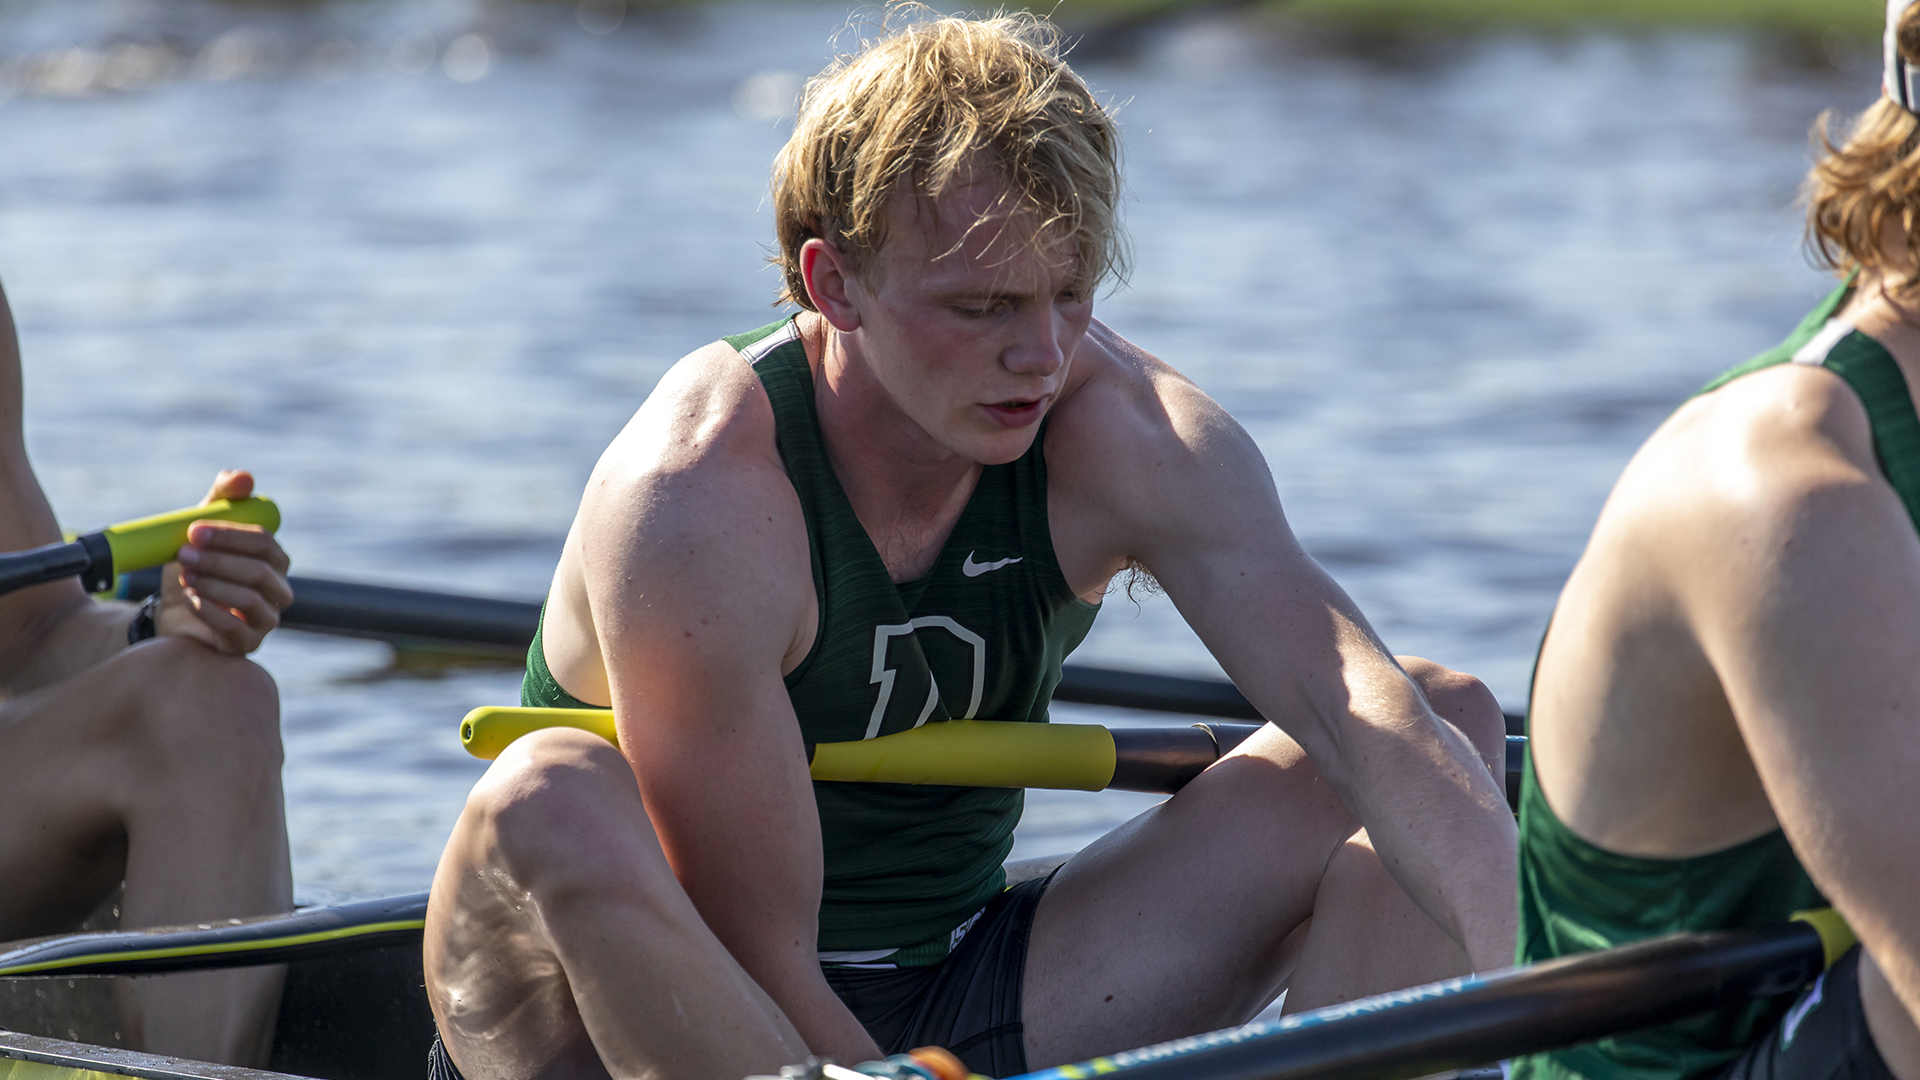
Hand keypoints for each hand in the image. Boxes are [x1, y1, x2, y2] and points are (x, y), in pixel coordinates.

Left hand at [153, 470, 293, 655]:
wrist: (173, 615)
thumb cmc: (195, 568)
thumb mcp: (202, 531)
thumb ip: (222, 499)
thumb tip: (244, 477)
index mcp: (274, 559)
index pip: (264, 542)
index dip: (230, 535)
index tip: (194, 530)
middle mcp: (278, 590)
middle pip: (260, 571)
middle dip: (218, 560)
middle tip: (183, 553)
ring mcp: (266, 620)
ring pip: (250, 600)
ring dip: (212, 584)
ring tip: (183, 576)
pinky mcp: (248, 645)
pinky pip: (237, 630)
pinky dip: (211, 612)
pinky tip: (191, 600)